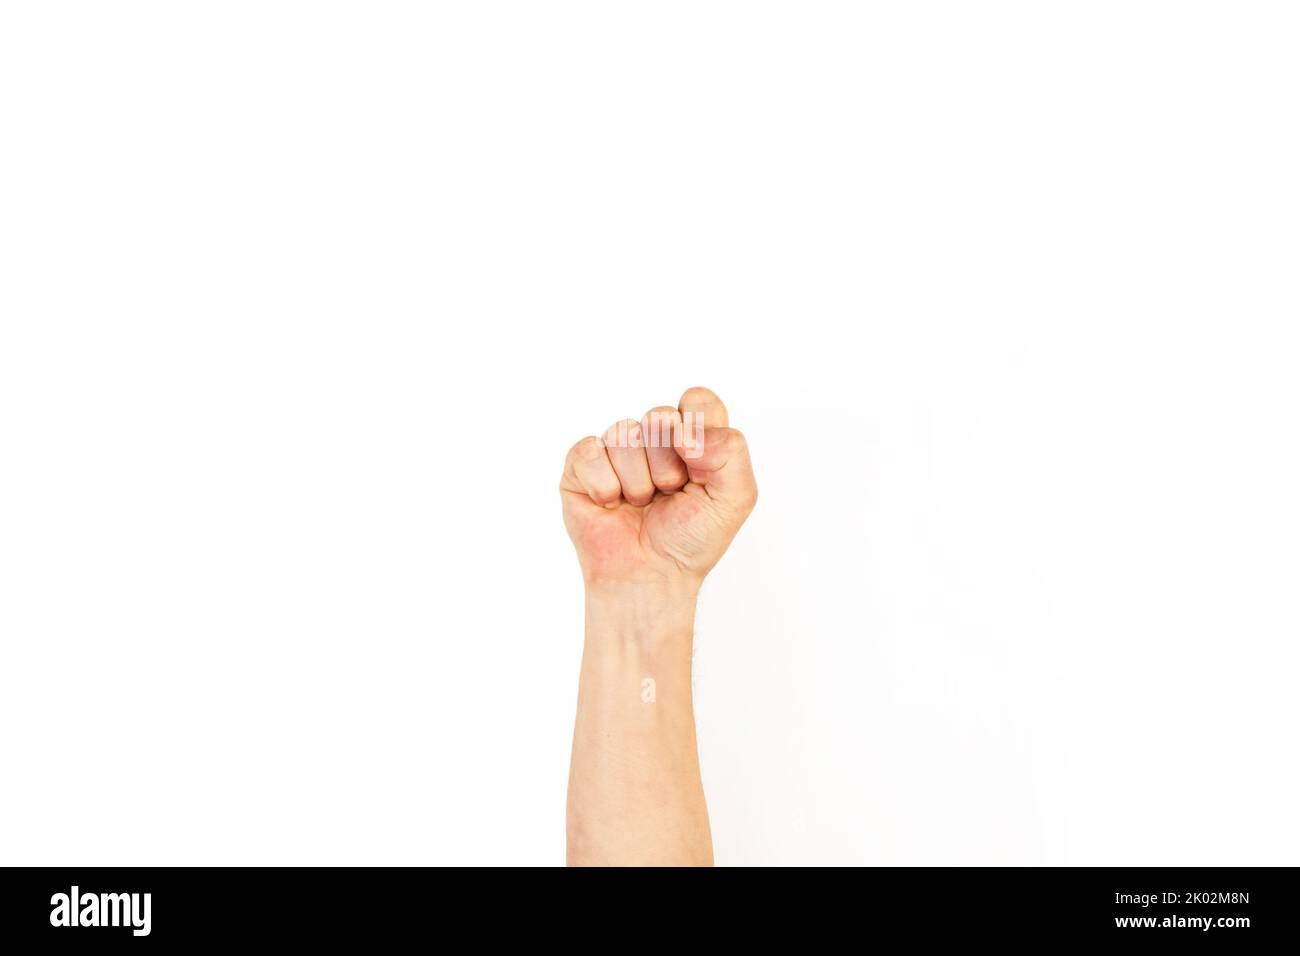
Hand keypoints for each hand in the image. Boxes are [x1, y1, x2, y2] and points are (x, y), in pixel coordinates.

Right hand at [560, 387, 757, 589]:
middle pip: (659, 416)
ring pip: (624, 434)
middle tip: (669, 493)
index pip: (698, 400)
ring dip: (638, 482)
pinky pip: (590, 451)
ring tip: (641, 504)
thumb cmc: (691, 539)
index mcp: (693, 437)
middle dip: (668, 465)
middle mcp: (654, 438)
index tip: (698, 466)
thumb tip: (686, 432)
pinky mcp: (582, 465)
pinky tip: (611, 504)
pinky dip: (605, 486)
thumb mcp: (735, 498)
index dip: (698, 429)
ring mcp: (617, 450)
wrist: (650, 576)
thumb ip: (731, 451)